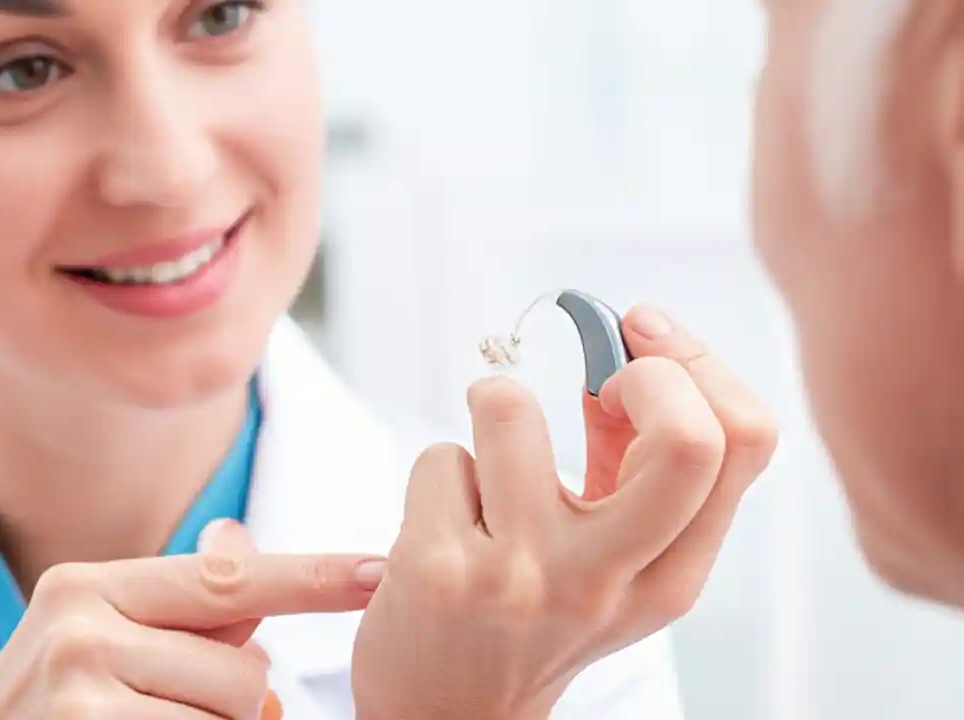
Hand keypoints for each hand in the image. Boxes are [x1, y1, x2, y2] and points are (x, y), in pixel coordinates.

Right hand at [0, 521, 384, 719]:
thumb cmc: (45, 716)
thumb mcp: (96, 646)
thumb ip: (178, 606)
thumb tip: (239, 536)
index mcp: (86, 587)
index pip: (229, 577)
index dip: (314, 578)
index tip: (380, 572)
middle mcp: (78, 627)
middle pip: (241, 666)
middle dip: (225, 701)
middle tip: (153, 711)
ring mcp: (79, 691)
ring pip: (228, 714)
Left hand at [352, 305, 777, 718]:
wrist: (447, 718)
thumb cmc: (529, 619)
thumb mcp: (608, 563)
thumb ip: (624, 465)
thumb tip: (614, 354)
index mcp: (668, 578)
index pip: (744, 443)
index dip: (696, 366)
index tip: (640, 345)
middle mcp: (608, 582)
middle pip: (688, 437)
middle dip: (643, 368)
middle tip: (595, 379)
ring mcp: (523, 577)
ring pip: (510, 408)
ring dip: (490, 409)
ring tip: (484, 467)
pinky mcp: (439, 570)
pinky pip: (440, 455)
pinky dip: (438, 475)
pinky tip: (441, 525)